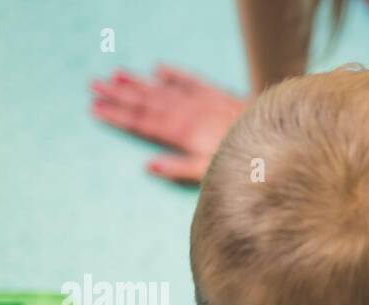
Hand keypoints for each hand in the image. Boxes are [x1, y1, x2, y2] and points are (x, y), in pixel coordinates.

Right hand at [90, 66, 245, 182]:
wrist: (275, 140)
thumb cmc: (243, 162)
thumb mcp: (210, 172)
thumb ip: (179, 169)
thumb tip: (148, 166)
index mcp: (183, 133)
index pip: (143, 123)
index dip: (118, 115)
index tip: (95, 108)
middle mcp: (190, 113)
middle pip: (147, 102)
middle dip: (118, 95)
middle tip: (93, 85)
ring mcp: (204, 102)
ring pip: (164, 89)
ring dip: (139, 82)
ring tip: (115, 75)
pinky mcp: (219, 95)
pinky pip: (193, 81)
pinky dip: (175, 74)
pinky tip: (159, 69)